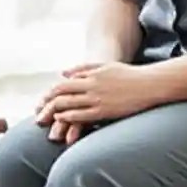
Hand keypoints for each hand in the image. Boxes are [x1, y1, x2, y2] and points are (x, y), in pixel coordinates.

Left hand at [35, 61, 159, 124]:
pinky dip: (70, 117)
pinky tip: (63, 120)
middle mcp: (91, 86)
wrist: (148, 84)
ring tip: (47, 120)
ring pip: (69, 106)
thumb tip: (62, 73)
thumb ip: (82, 69)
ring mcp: (98, 99)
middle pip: (61, 96)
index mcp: (90, 75)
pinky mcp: (106, 111)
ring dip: (55, 114)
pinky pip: (83, 116)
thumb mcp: (104, 66)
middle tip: (37, 115)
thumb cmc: (126, 74)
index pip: (62, 85)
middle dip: (47, 106)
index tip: (41, 102)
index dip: (49, 94)